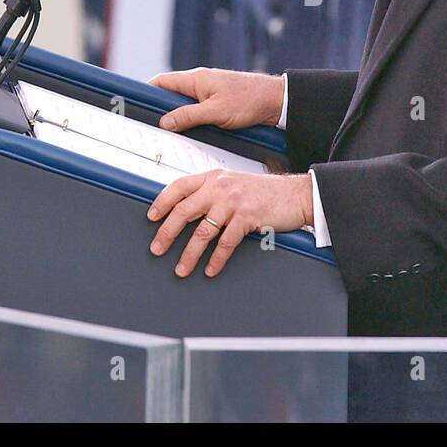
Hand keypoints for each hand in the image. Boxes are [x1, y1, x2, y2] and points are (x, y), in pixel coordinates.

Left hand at [147, 170, 312, 276]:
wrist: (294, 194)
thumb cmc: (264, 192)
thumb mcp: (233, 184)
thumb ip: (211, 192)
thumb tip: (187, 210)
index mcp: (213, 178)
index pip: (179, 186)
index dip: (162, 202)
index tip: (151, 217)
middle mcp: (220, 187)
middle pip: (184, 210)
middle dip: (167, 233)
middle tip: (157, 249)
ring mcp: (233, 202)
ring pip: (203, 231)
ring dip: (189, 253)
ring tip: (181, 268)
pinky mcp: (247, 217)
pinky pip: (226, 242)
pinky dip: (216, 259)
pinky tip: (210, 268)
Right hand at [148, 67, 283, 131]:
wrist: (275, 101)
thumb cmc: (249, 100)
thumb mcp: (215, 112)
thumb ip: (188, 116)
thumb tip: (165, 122)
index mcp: (196, 79)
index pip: (162, 81)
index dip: (147, 92)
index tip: (136, 105)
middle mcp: (200, 82)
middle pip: (170, 94)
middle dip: (160, 109)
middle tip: (150, 125)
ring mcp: (209, 91)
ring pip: (183, 103)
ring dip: (176, 115)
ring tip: (168, 132)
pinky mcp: (217, 100)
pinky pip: (196, 108)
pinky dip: (189, 118)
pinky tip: (189, 131)